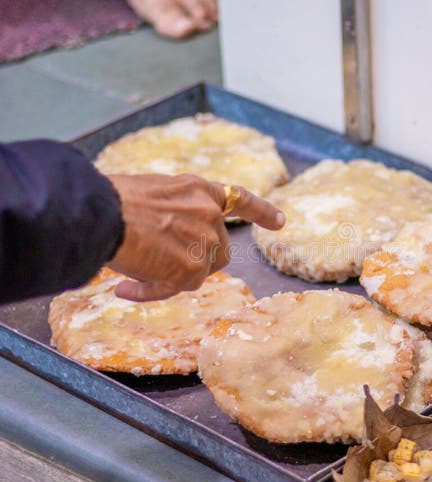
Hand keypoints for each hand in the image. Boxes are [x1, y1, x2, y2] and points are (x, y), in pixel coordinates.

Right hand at [107, 174, 284, 301]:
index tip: (281, 222)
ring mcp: (204, 242)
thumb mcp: (155, 192)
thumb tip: (171, 241)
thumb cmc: (112, 201)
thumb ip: (176, 212)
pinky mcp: (191, 269)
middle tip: (159, 263)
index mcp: (199, 190)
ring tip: (133, 270)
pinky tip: (124, 287)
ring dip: (169, 277)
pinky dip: (150, 292)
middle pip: (219, 252)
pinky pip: (174, 289)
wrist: (101, 212)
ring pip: (199, 273)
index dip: (262, 212)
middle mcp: (209, 214)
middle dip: (197, 261)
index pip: (239, 199)